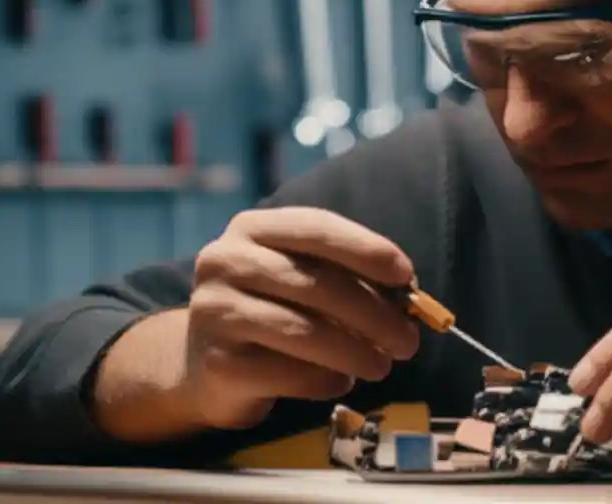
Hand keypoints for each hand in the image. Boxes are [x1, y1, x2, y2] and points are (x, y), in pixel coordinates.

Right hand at [182, 207, 420, 429]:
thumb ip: (344, 278)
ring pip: (304, 331)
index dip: (366, 249)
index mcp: (251, 228)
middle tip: (408, 340)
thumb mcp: (299, 280)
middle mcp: (225, 261)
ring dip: (356, 352)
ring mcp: (216, 311)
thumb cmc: (269, 311)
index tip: (406, 276)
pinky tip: (341, 382)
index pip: (317, 228)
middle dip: (374, 314)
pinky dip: (326, 380)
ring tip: (382, 366)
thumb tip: (407, 297)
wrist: (203, 363)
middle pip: (316, 283)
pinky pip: (289, 373)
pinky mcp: (218, 363)